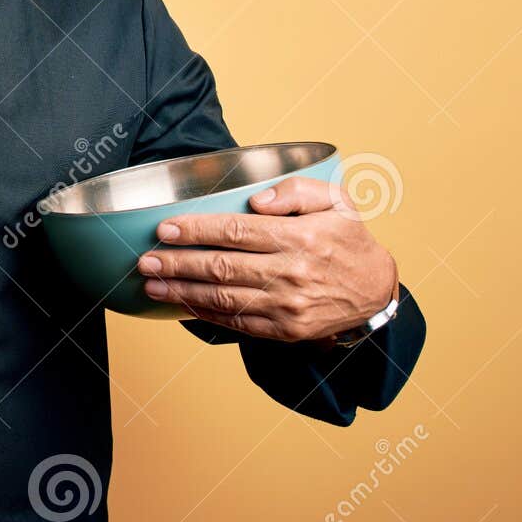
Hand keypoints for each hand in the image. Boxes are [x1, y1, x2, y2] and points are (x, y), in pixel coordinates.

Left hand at [134, 175, 397, 342]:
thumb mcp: (338, 200)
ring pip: (224, 299)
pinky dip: (206, 315)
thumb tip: (257, 201)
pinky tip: (182, 305)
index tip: (165, 229)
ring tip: (151, 284)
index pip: (237, 232)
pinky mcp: (285, 331)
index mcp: (302, 238)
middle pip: (222, 268)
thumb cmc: (350, 239)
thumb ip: (298, 190)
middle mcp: (292, 274)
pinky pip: (238, 323)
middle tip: (145, 259)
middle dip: (178, 264)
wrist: (376, 291)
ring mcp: (287, 307)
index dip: (197, 231)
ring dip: (182, 292)